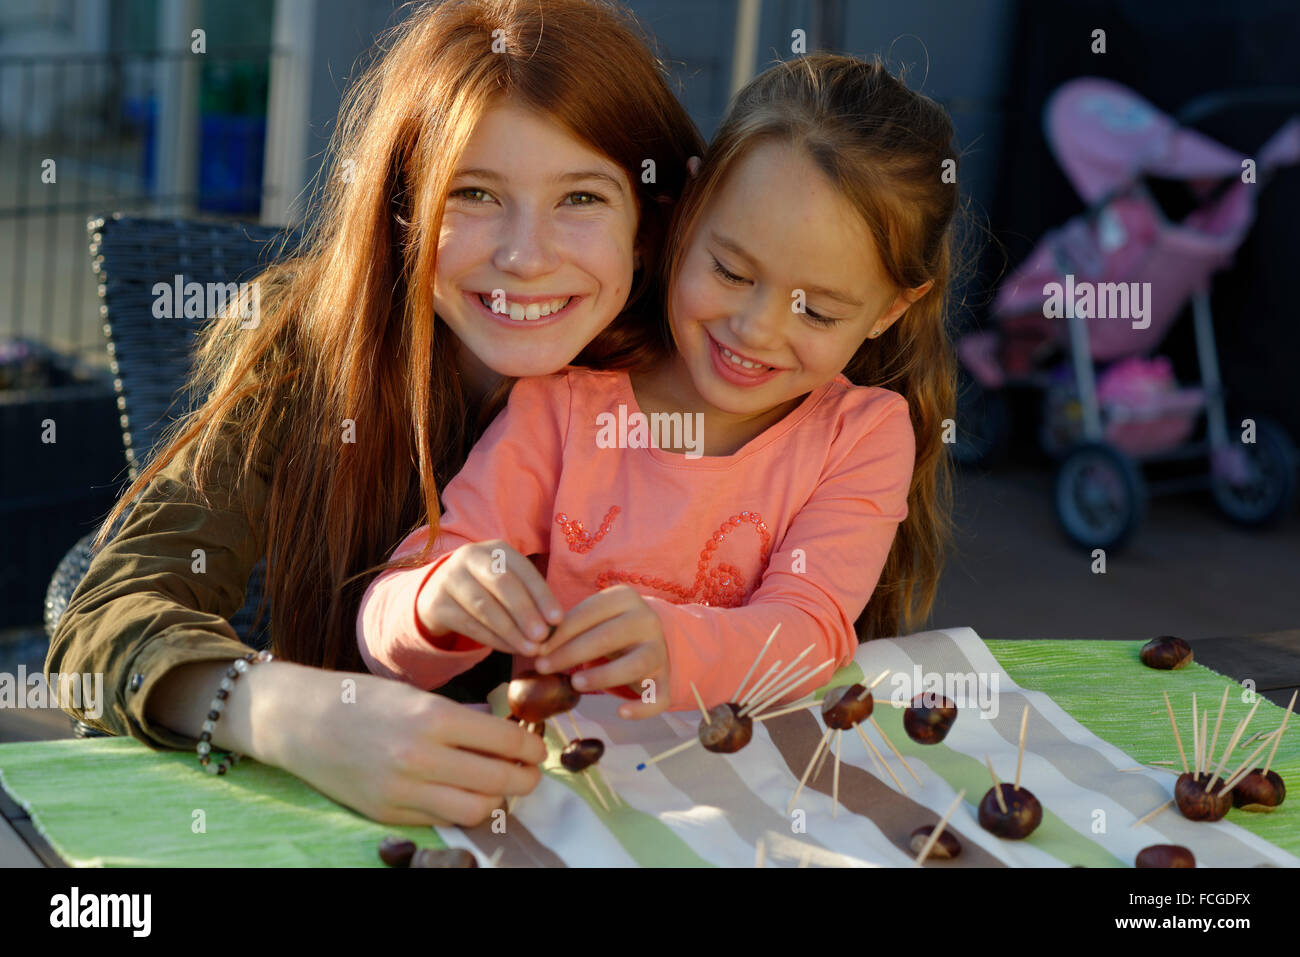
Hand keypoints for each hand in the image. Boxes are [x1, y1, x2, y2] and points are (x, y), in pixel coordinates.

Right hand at [256, 663, 548, 825]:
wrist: (300, 721)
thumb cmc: (361, 699)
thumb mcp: (416, 695)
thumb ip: (458, 718)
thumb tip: (505, 737)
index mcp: (433, 717)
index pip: (505, 741)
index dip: (531, 748)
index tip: (538, 748)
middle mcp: (422, 757)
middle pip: (499, 780)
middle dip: (526, 778)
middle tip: (531, 772)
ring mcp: (404, 791)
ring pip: (476, 808)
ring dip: (498, 799)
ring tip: (501, 785)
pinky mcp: (389, 814)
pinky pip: (444, 819)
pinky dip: (463, 809)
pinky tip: (467, 795)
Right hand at [416, 540, 564, 655]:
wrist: (439, 593)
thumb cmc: (487, 589)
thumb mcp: (507, 583)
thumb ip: (529, 599)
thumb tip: (554, 625)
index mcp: (495, 548)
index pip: (522, 569)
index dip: (541, 594)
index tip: (557, 619)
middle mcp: (469, 557)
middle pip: (501, 583)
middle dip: (525, 611)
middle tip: (543, 636)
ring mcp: (449, 578)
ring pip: (484, 606)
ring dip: (511, 631)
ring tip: (530, 649)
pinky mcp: (436, 603)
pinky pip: (469, 624)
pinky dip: (493, 639)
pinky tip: (510, 649)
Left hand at [533, 584, 669, 718]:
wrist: (647, 640)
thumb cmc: (607, 629)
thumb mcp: (590, 620)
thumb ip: (567, 629)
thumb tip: (535, 647)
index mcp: (625, 598)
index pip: (589, 612)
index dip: (561, 633)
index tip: (537, 650)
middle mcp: (647, 620)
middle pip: (609, 637)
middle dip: (572, 653)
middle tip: (543, 667)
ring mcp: (659, 650)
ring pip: (636, 664)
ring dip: (604, 676)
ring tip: (575, 684)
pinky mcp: (665, 679)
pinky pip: (659, 696)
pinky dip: (643, 707)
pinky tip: (622, 713)